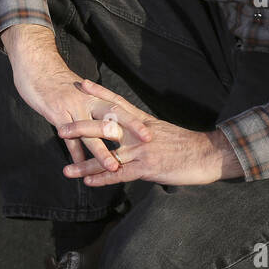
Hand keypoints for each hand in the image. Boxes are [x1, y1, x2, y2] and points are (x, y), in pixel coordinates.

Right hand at [11, 58, 153, 172]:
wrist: (36, 67)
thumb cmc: (57, 81)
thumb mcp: (78, 93)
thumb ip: (92, 107)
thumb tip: (106, 123)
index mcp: (95, 96)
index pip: (120, 107)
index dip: (136, 119)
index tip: (152, 131)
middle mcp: (87, 100)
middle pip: (113, 114)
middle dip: (130, 128)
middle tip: (147, 141)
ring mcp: (72, 106)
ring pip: (91, 131)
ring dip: (102, 151)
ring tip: (113, 167)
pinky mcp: (57, 113)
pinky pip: (68, 136)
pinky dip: (75, 152)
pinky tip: (80, 166)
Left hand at [57, 79, 242, 185]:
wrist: (208, 154)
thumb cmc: (187, 144)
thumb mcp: (163, 132)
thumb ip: (144, 132)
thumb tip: (132, 132)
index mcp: (143, 122)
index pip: (117, 103)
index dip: (99, 94)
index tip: (81, 84)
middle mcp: (139, 133)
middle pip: (105, 126)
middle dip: (81, 128)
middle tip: (60, 129)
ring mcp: (142, 150)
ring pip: (108, 155)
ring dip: (86, 164)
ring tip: (66, 170)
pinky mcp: (148, 167)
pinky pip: (121, 174)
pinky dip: (103, 179)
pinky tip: (89, 184)